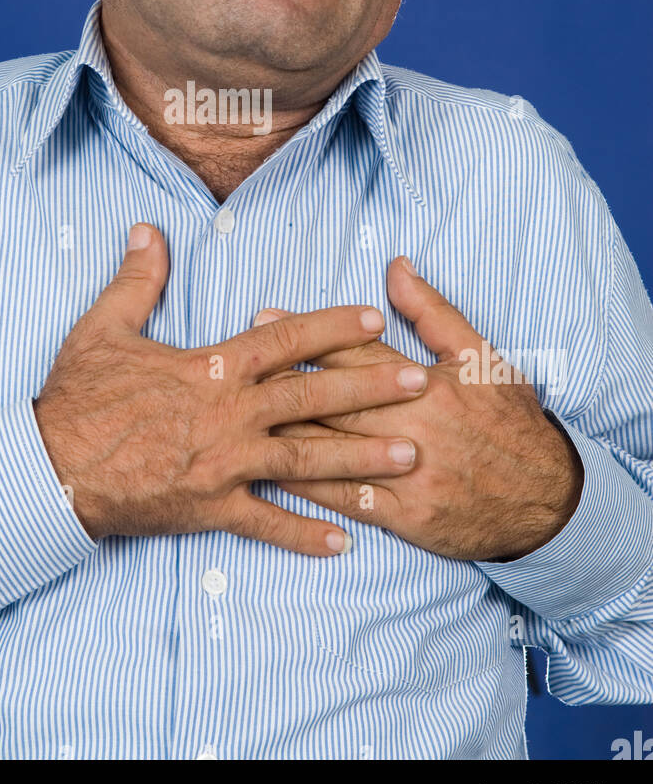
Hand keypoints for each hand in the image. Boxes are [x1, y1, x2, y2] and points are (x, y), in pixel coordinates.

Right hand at [33, 224, 419, 555]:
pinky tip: (345, 540)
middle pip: (313, 399)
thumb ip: (138, 279)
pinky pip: (267, 523)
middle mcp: (229, 415)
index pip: (285, 342)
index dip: (332, 329)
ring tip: (407, 460)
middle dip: (371, 390)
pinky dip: (305, 534)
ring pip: (306, 461)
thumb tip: (148, 231)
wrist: (52, 468)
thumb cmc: (79, 398)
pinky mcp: (211, 507)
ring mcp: (225, 464)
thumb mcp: (105, 328)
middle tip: (419, 386)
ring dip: (360, 461)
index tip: (373, 320)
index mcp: (211, 368)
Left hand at [264, 257, 583, 561]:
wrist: (547, 499)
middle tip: (234, 365)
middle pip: (335, 399)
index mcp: (430, 384)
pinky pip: (350, 500)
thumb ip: (432, 312)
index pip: (357, 351)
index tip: (263, 317)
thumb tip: (395, 266)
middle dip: (280, 379)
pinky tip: (272, 477)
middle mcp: (416, 428)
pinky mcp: (408, 517)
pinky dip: (310, 489)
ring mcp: (410, 476)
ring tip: (239, 417)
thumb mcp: (481, 357)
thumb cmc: (511, 421)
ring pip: (334, 450)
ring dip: (282, 433)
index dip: (307, 334)